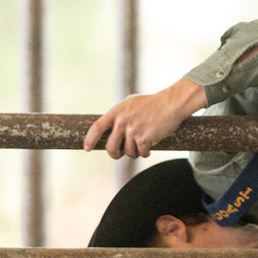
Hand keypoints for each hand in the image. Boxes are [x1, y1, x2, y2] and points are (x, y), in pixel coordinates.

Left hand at [83, 78, 208, 159]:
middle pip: (111, 147)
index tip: (87, 149)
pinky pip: (141, 154)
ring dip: (134, 152)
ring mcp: (133, 131)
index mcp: (116, 112)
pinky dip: (146, 152)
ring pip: (127, 152)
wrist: (170, 103)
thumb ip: (119, 114)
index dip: (90, 140)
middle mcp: (122, 122)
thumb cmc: (152, 103)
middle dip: (115, 154)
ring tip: (141, 145)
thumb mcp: (131, 103)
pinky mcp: (144, 139)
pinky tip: (150, 145)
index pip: (97, 127)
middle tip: (120, 154)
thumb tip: (110, 126)